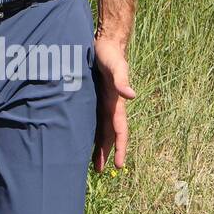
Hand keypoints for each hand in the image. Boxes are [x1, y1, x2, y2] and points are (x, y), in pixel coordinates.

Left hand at [92, 35, 136, 171]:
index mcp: (117, 103)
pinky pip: (92, 118)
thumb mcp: (116, 66)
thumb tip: (131, 95)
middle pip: (108, 135)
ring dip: (97, 145)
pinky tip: (82, 136)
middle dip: (105, 152)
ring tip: (92, 162)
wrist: (104, 42)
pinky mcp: (92, 96)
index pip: (120, 131)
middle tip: (99, 171)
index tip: (119, 165)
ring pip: (100, 129)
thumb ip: (122, 80)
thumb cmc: (110, 54)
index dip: (120, 148)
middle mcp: (110, 106)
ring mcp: (101, 102)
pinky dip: (89, 130)